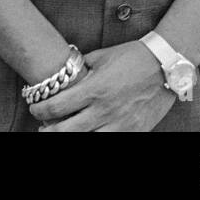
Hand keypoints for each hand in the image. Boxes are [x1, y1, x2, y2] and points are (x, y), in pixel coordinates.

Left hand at [28, 41, 174, 130]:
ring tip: (59, 134)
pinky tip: (88, 135)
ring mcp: (121, 123)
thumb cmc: (131, 56)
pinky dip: (95, 140)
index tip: (34, 108)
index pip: (57, 106)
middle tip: (41, 127)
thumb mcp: (101, 57)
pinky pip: (111, 142)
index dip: (40, 109)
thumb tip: (65, 72)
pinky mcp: (135, 131)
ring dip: (70, 138)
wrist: (166, 65)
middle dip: (48, 131)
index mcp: (94, 89)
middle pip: (67, 130)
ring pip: (88, 140)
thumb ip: (82, 68)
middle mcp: (105, 109)